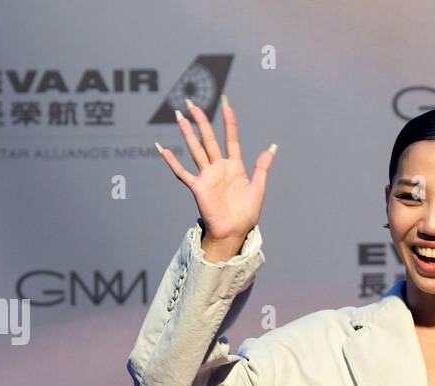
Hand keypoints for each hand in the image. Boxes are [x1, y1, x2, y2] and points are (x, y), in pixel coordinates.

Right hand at [155, 97, 275, 255]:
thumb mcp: (258, 188)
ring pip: (195, 150)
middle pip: (208, 139)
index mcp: (235, 166)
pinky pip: (182, 173)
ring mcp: (207, 176)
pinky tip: (163, 149)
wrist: (234, 231)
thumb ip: (262, 167)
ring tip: (179, 117)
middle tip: (192, 104)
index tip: (226, 104)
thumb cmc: (247, 213)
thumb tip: (271, 148)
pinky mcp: (197, 187)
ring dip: (187, 134)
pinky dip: (172, 162)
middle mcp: (219, 168)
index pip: (231, 139)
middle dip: (201, 122)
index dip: (229, 122)